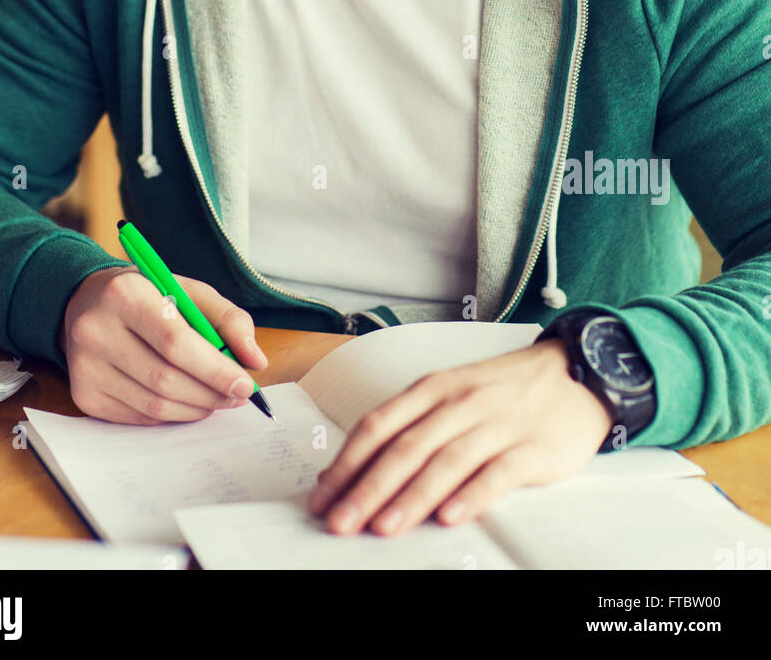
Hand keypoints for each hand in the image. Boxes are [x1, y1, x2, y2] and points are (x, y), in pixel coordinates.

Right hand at [60, 267, 267, 423]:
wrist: (86, 302)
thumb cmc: (147, 295)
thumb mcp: (188, 290)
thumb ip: (228, 319)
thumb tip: (255, 360)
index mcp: (125, 293)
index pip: (175, 342)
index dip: (215, 369)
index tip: (246, 384)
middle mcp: (96, 330)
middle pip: (165, 379)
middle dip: (210, 394)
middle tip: (238, 396)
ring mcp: (85, 366)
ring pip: (153, 406)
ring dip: (195, 409)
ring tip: (217, 399)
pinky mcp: (83, 393)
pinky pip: (139, 418)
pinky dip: (171, 415)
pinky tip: (187, 402)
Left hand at [308, 340, 612, 535]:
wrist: (576, 373)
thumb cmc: (504, 390)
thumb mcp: (451, 394)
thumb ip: (407, 427)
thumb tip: (350, 469)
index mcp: (433, 388)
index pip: (379, 425)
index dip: (348, 463)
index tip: (323, 497)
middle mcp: (460, 402)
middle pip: (406, 447)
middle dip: (368, 488)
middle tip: (341, 522)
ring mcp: (497, 423)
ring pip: (446, 461)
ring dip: (411, 496)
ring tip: (383, 526)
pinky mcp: (532, 447)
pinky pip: (498, 473)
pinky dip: (472, 495)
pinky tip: (450, 517)